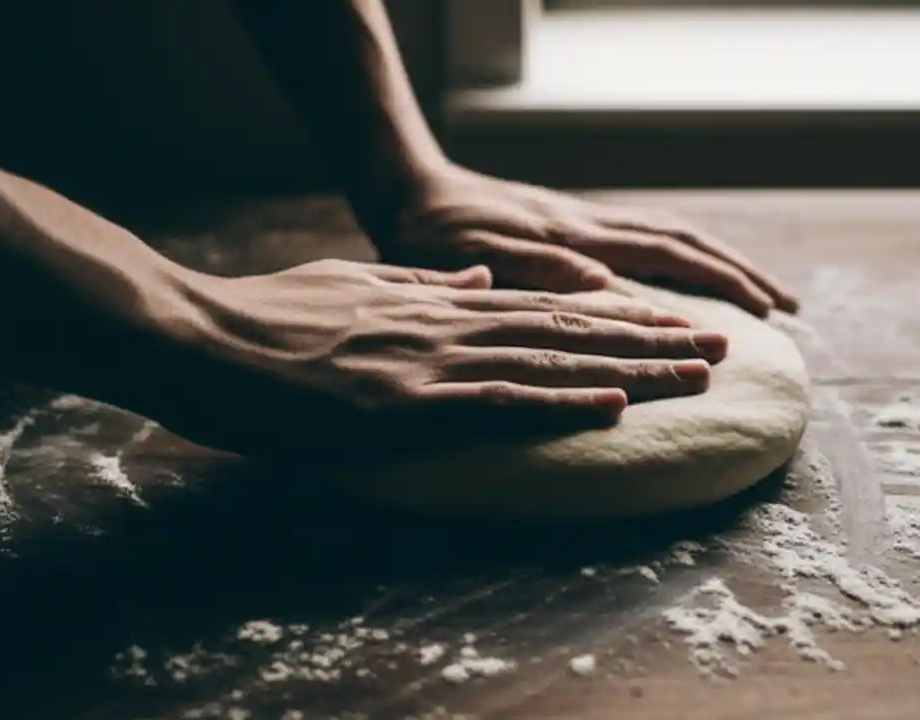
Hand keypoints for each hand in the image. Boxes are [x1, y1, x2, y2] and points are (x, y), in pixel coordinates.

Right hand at [144, 259, 726, 453]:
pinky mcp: (403, 406)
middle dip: (650, 339)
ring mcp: (429, 364)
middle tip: (720, 345)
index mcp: (436, 303)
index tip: (670, 321)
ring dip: (631, 369)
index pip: (545, 308)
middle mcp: (447, 326)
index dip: (616, 316)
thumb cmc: (266, 318)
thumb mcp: (354, 285)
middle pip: (568, 331)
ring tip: (698, 373)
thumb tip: (483, 280)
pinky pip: (498, 404)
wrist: (199, 334)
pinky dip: (562, 405)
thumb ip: (423, 284)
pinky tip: (615, 406)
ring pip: (552, 364)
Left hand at [386, 166, 796, 316]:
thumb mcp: (477, 258)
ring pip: (669, 237)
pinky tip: (690, 277)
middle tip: (789, 308)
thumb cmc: (434, 234)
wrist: (408, 190)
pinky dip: (682, 258)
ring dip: (719, 264)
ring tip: (758, 293)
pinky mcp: (570, 227)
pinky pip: (644, 239)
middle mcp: (590, 228)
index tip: (766, 314)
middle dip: (740, 275)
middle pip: (684, 244)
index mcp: (576, 240)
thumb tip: (610, 287)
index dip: (721, 285)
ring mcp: (583, 224)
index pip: (668, 258)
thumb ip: (539, 269)